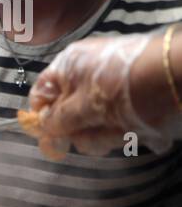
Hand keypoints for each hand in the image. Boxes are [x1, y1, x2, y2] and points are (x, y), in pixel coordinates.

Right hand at [29, 32, 167, 154]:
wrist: (178, 76)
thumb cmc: (123, 88)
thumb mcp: (85, 106)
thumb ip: (57, 119)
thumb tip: (40, 126)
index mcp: (67, 67)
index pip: (41, 94)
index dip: (42, 118)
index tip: (52, 140)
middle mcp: (85, 75)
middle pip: (68, 113)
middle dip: (80, 131)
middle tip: (95, 135)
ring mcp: (109, 87)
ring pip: (92, 123)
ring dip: (104, 134)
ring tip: (123, 131)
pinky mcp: (129, 100)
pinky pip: (114, 122)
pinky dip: (122, 130)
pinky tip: (135, 130)